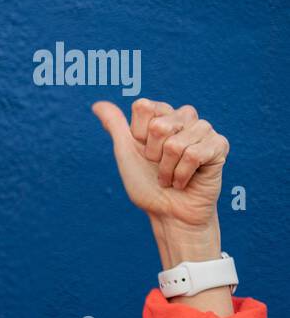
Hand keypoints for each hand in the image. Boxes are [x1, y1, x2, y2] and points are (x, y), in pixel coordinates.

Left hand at [91, 98, 227, 231]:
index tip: (144, 151)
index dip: (138, 135)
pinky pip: (194, 155)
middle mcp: (184, 118)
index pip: (143, 107)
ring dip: (167, 169)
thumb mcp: (126, 152)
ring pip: (176, 144)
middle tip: (158, 166)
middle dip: (153, 155)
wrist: (168, 213)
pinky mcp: (219, 145)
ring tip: (171, 176)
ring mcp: (204, 130)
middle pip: (159, 126)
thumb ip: (115, 125)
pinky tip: (185, 181)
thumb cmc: (147, 184)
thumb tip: (97, 104)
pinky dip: (182, 175)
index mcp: (162, 115)